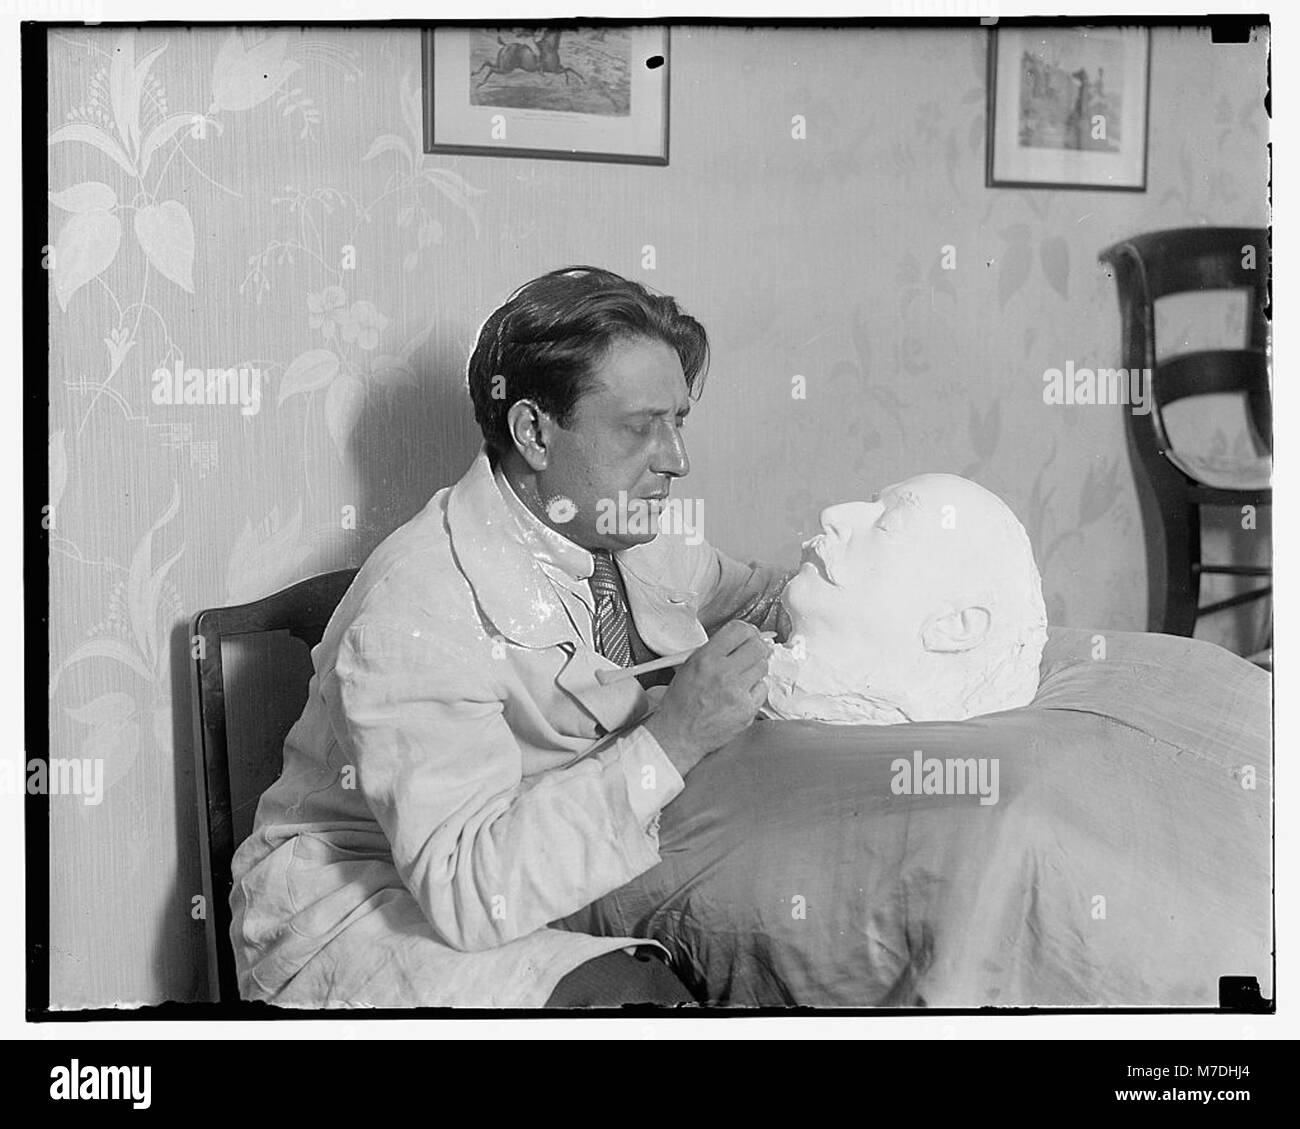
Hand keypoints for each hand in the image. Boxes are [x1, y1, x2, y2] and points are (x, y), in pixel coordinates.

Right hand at [642, 620, 770, 775]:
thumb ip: (714, 649)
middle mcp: (723, 673)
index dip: (747, 630)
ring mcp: (737, 693)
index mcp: (706, 658)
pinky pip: (762, 689)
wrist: (679, 734)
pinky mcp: (747, 710)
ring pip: (763, 666)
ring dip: (754, 668)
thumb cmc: (681, 702)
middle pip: (757, 646)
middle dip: (755, 647)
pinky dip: (754, 689)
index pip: (739, 630)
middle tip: (751, 653)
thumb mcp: (688, 665)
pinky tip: (741, 694)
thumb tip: (739, 639)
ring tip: (741, 676)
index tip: (748, 635)